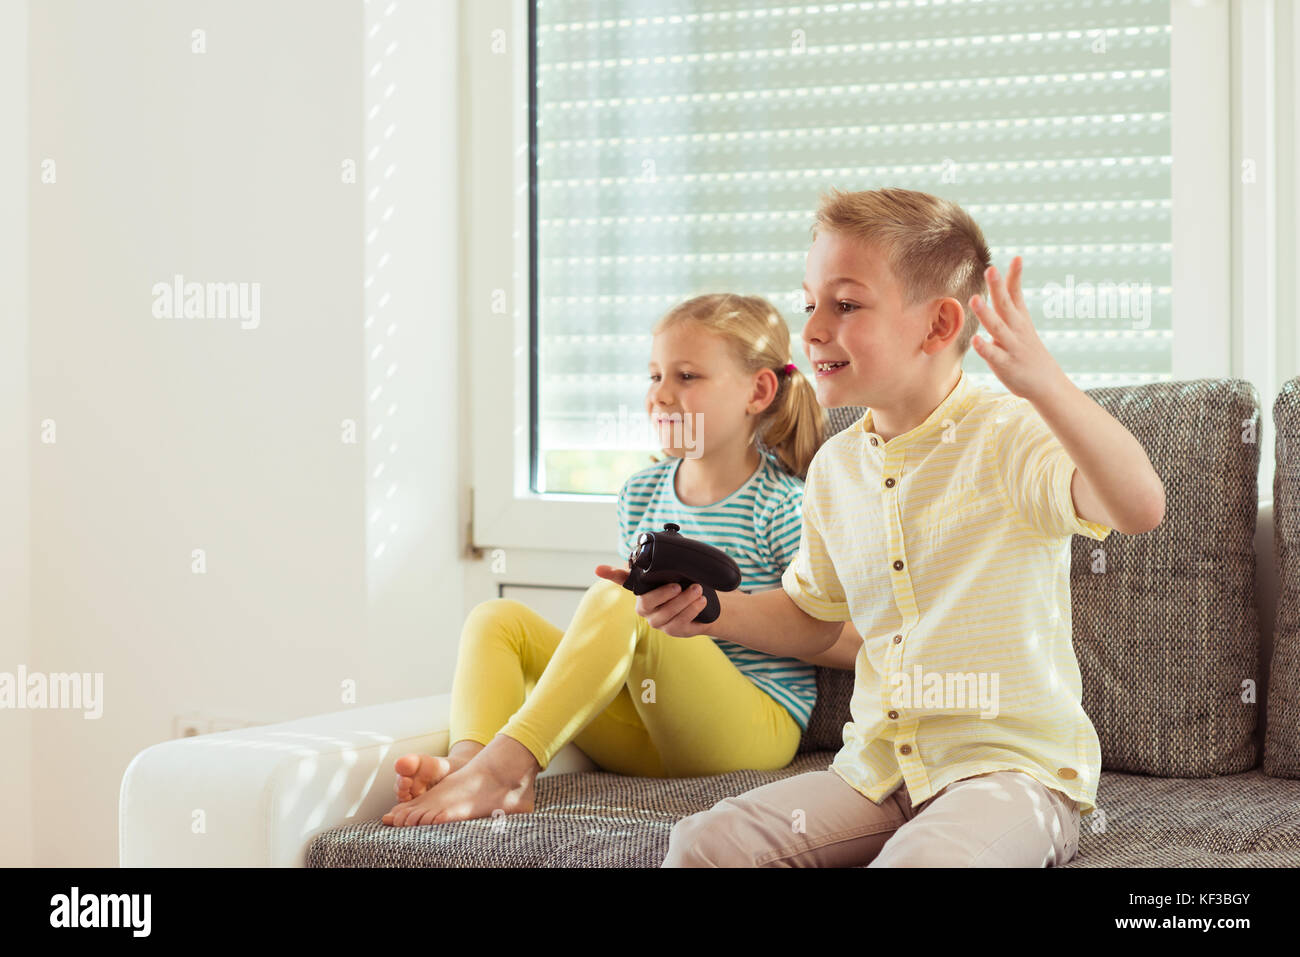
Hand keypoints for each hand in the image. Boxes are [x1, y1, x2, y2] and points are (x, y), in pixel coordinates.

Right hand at [593, 564, 709, 636]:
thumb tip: (669, 542)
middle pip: (646, 602)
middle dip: (663, 594)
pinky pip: (679, 623)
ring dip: (684, 601)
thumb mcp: (679, 571)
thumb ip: (669, 562)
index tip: (599, 569)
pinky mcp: (673, 631)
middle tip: (679, 585)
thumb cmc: (688, 584)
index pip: (622, 579)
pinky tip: (700, 601)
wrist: (706, 604)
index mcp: (642, 587)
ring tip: (698, 589)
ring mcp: (658, 621)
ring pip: (666, 613)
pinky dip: (691, 610)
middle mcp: (645, 606)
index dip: (611, 574)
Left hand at [969, 257, 1066, 401]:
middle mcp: (1016, 329)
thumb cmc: (1028, 348)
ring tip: (975, 299)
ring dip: (986, 314)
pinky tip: (975, 340)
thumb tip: (1006, 275)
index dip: (1015, 276)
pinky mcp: (1005, 364)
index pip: (1016, 293)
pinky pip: (993, 355)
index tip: (1017, 257)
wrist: (1046, 383)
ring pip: (997, 328)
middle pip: (1005, 305)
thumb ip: (1012, 298)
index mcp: (1019, 318)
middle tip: (990, 269)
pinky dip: (985, 348)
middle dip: (998, 287)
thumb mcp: (1022, 321)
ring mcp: (1011, 346)